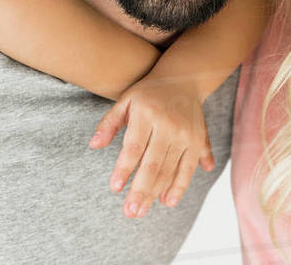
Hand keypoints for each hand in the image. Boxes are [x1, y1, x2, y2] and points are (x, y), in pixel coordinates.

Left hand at [89, 75, 215, 218]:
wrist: (183, 78)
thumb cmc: (148, 92)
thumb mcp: (125, 100)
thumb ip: (109, 123)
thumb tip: (94, 145)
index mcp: (147, 114)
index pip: (134, 146)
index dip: (124, 168)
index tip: (115, 188)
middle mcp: (168, 125)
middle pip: (153, 163)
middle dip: (140, 190)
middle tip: (130, 211)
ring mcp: (185, 135)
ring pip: (169, 170)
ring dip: (155, 193)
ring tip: (140, 211)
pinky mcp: (197, 142)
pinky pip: (188, 168)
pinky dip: (179, 186)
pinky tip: (168, 201)